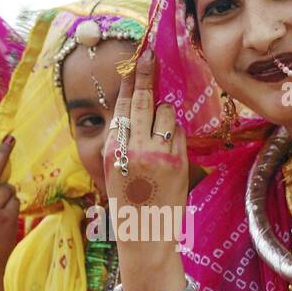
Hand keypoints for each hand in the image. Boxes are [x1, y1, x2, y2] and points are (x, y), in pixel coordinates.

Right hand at [103, 49, 189, 290]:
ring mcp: (158, 154)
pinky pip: (180, 133)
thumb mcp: (112, 170)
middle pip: (142, 100)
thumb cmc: (128, 204)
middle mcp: (133, 148)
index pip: (121, 105)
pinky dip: (175, 134)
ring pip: (166, 113)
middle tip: (150, 54)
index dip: (129, 80)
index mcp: (112, 149)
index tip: (136, 58)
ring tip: (159, 133)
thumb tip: (136, 107)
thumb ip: (121, 140)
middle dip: (146, 73)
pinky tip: (169, 148)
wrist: (145, 236)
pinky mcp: (179, 162)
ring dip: (164, 115)